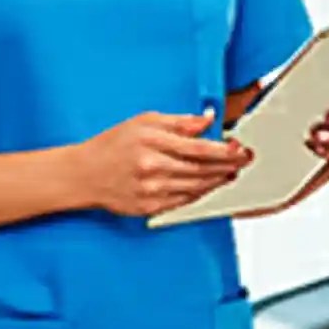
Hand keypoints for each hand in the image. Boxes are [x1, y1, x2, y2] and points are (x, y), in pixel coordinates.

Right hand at [70, 111, 252, 216]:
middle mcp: (153, 168)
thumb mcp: (143, 122)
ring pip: (197, 187)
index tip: (239, 148)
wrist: (84, 174)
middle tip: (244, 160)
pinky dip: (201, 193)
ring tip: (231, 172)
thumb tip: (207, 120)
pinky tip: (209, 185)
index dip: (225, 150)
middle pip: (202, 169)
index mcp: (152, 142)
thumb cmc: (111, 145)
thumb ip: (178, 122)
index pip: (199, 148)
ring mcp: (152, 191)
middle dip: (228, 165)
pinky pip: (184, 201)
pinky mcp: (150, 208)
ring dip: (218, 180)